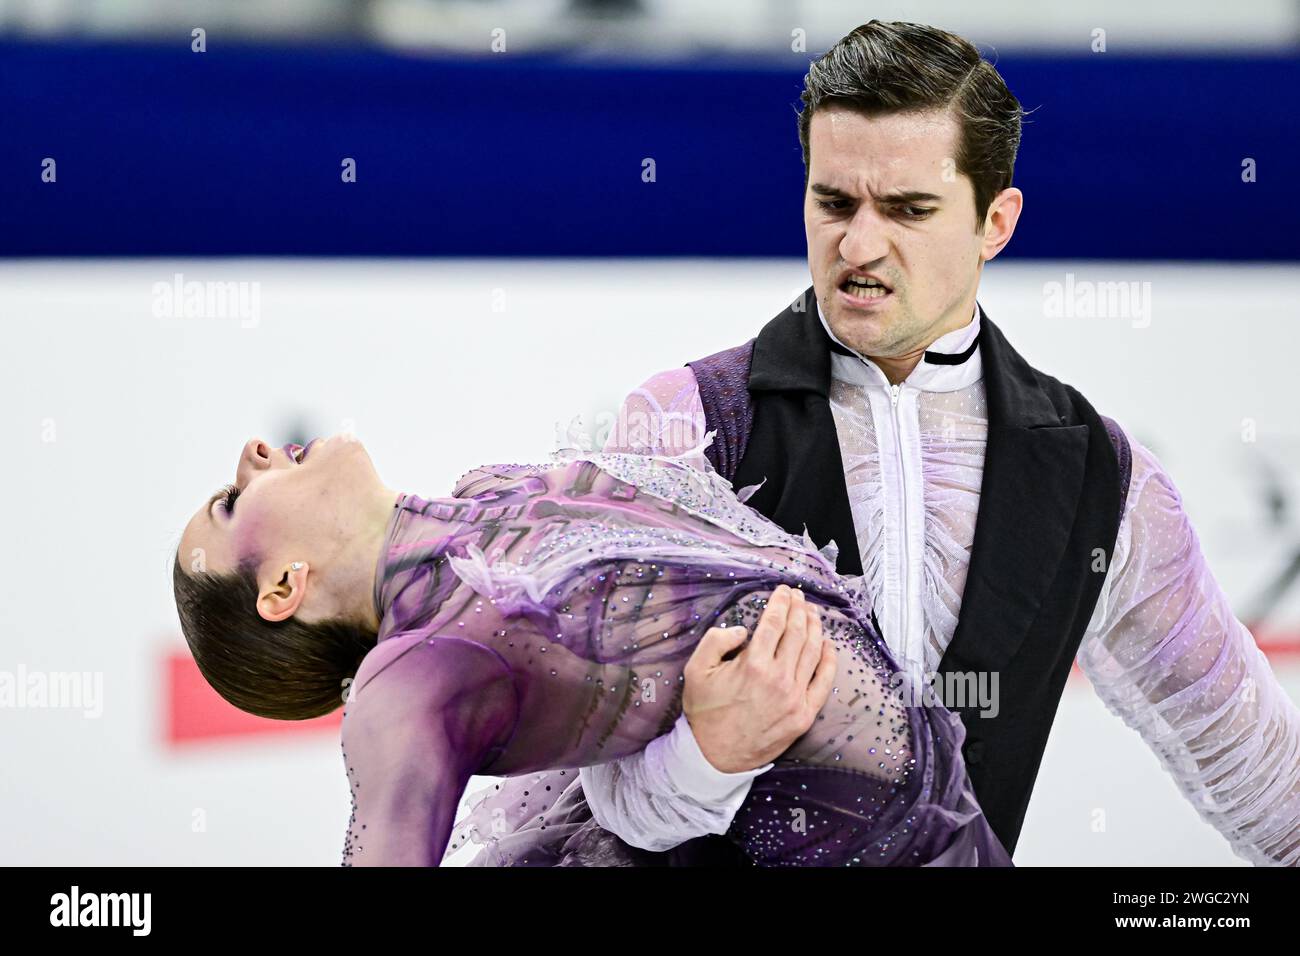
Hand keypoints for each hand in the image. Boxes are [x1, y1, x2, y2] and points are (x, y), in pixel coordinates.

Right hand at [681, 584, 837, 772]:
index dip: (781, 602)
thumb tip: (743, 630)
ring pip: (813, 652)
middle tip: (800, 597)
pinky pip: (824, 682)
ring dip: (815, 628)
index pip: (774, 623)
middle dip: (800, 609)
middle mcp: (778, 678)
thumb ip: (716, 640)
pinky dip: (829, 660)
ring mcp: (794, 698)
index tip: (784, 591)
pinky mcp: (803, 715)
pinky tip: (828, 645)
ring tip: (813, 614)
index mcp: (752, 664)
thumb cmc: (705, 713)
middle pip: (797, 633)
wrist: (715, 756)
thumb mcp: (696, 670)